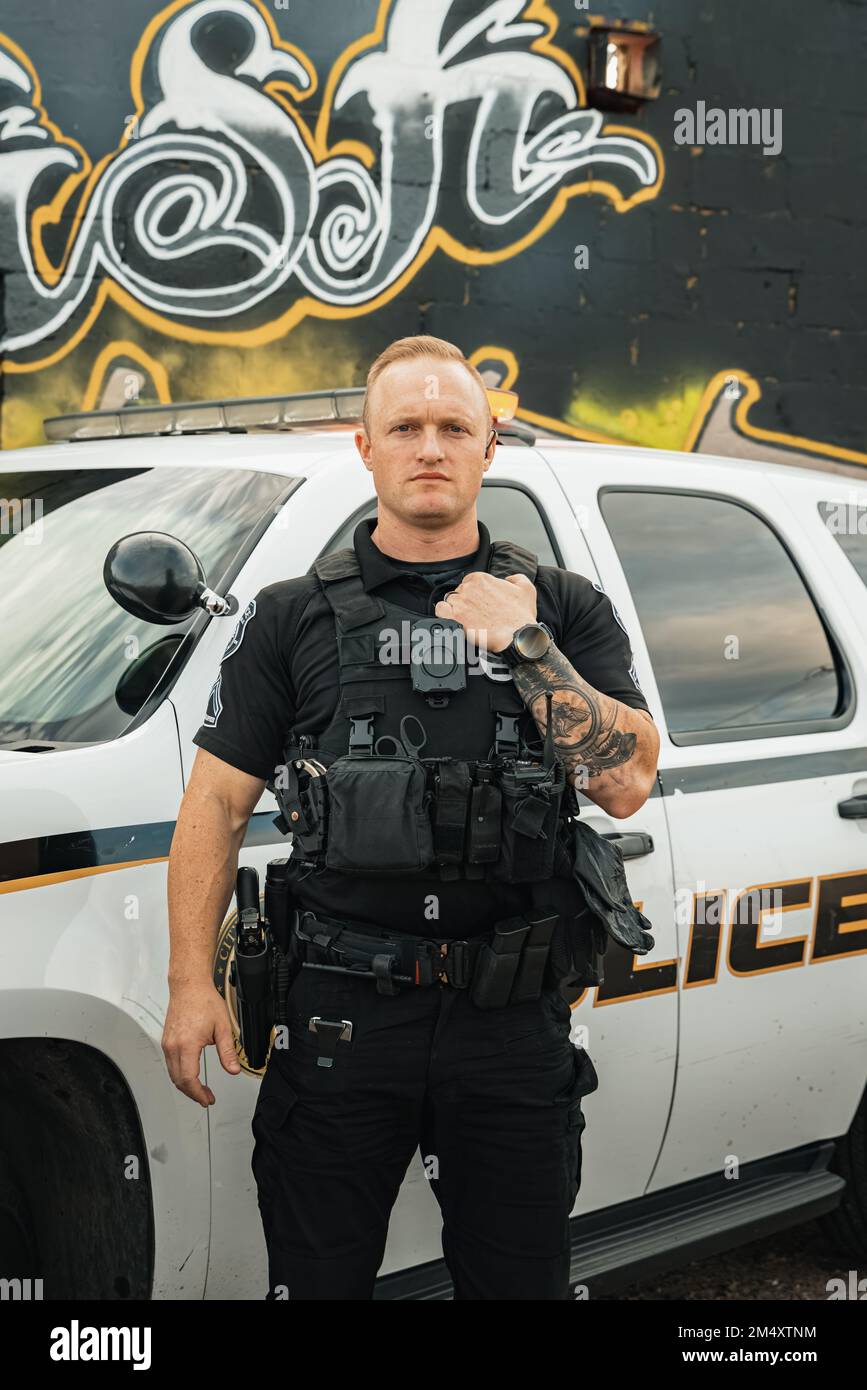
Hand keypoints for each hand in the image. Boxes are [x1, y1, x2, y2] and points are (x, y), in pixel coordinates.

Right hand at [162, 981, 241, 1105]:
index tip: (207, 1099)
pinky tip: (190, 1075)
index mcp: (187, 1044)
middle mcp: (173, 1046)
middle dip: (192, 1093)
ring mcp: (167, 1044)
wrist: (189, 986)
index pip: (189, 1078)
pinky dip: (179, 1074)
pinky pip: (170, 1064)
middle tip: (206, 1097)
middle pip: (178, 1080)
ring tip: (200, 1090)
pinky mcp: (166, 1041)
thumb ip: (227, 1051)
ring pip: (172, 1074)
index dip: (198, 1093)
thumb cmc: (204, 1001)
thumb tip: (233, 1070)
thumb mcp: (223, 1027)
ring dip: (185, 1085)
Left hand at [434, 571, 536, 653]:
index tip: (480, 602)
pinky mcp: (455, 618)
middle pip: (460, 591)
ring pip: (450, 600)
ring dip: (457, 608)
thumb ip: (516, 577)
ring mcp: (461, 603)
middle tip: (476, 612)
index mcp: (483, 579)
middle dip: (467, 601)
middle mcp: (469, 588)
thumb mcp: (526, 589)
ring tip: (467, 618)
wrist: (516, 637)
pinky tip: (453, 619)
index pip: (470, 581)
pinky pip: (440, 610)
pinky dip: (444, 614)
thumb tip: (508, 578)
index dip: (475, 592)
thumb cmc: (521, 616)